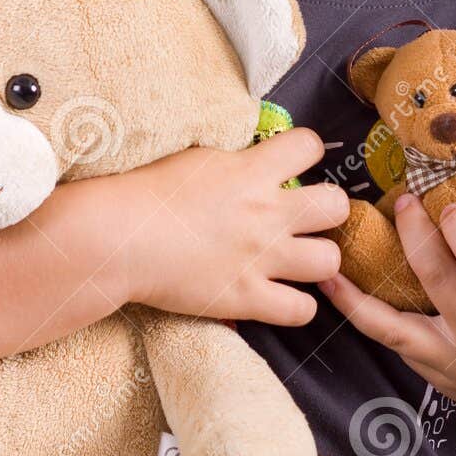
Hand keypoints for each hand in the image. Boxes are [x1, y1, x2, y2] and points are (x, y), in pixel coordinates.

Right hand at [121, 128, 348, 327]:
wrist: (119, 237)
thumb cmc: (148, 192)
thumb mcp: (199, 157)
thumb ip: (238, 159)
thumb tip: (257, 155)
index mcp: (252, 170)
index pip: (311, 145)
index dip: (306, 152)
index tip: (293, 163)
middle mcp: (267, 213)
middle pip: (336, 206)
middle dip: (326, 209)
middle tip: (305, 217)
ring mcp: (260, 258)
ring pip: (329, 260)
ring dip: (317, 260)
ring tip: (297, 259)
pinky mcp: (246, 298)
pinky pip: (301, 310)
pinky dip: (295, 306)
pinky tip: (280, 296)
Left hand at [319, 192, 455, 434]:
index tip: (447, 203)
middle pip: (435, 279)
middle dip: (414, 233)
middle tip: (404, 202)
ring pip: (392, 325)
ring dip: (355, 291)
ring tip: (325, 262)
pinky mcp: (439, 376)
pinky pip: (393, 343)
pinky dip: (363, 318)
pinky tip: (338, 293)